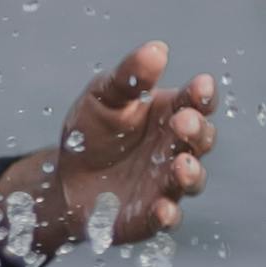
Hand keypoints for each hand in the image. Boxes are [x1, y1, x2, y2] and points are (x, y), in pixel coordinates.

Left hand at [9, 39, 218, 259]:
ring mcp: (167, 184)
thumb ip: (130, 76)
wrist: (63, 178)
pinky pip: (166, 217)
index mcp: (171, 114)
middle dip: (196, 131)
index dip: (202, 95)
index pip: (197, 102)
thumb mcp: (103, 96)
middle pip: (200, 139)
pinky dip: (167, 215)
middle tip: (183, 122)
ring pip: (191, 180)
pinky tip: (162, 209)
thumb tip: (157, 49)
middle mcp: (177, 149)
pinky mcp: (150, 216)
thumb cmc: (91, 131)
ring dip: (190, 174)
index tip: (200, 86)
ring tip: (182, 165)